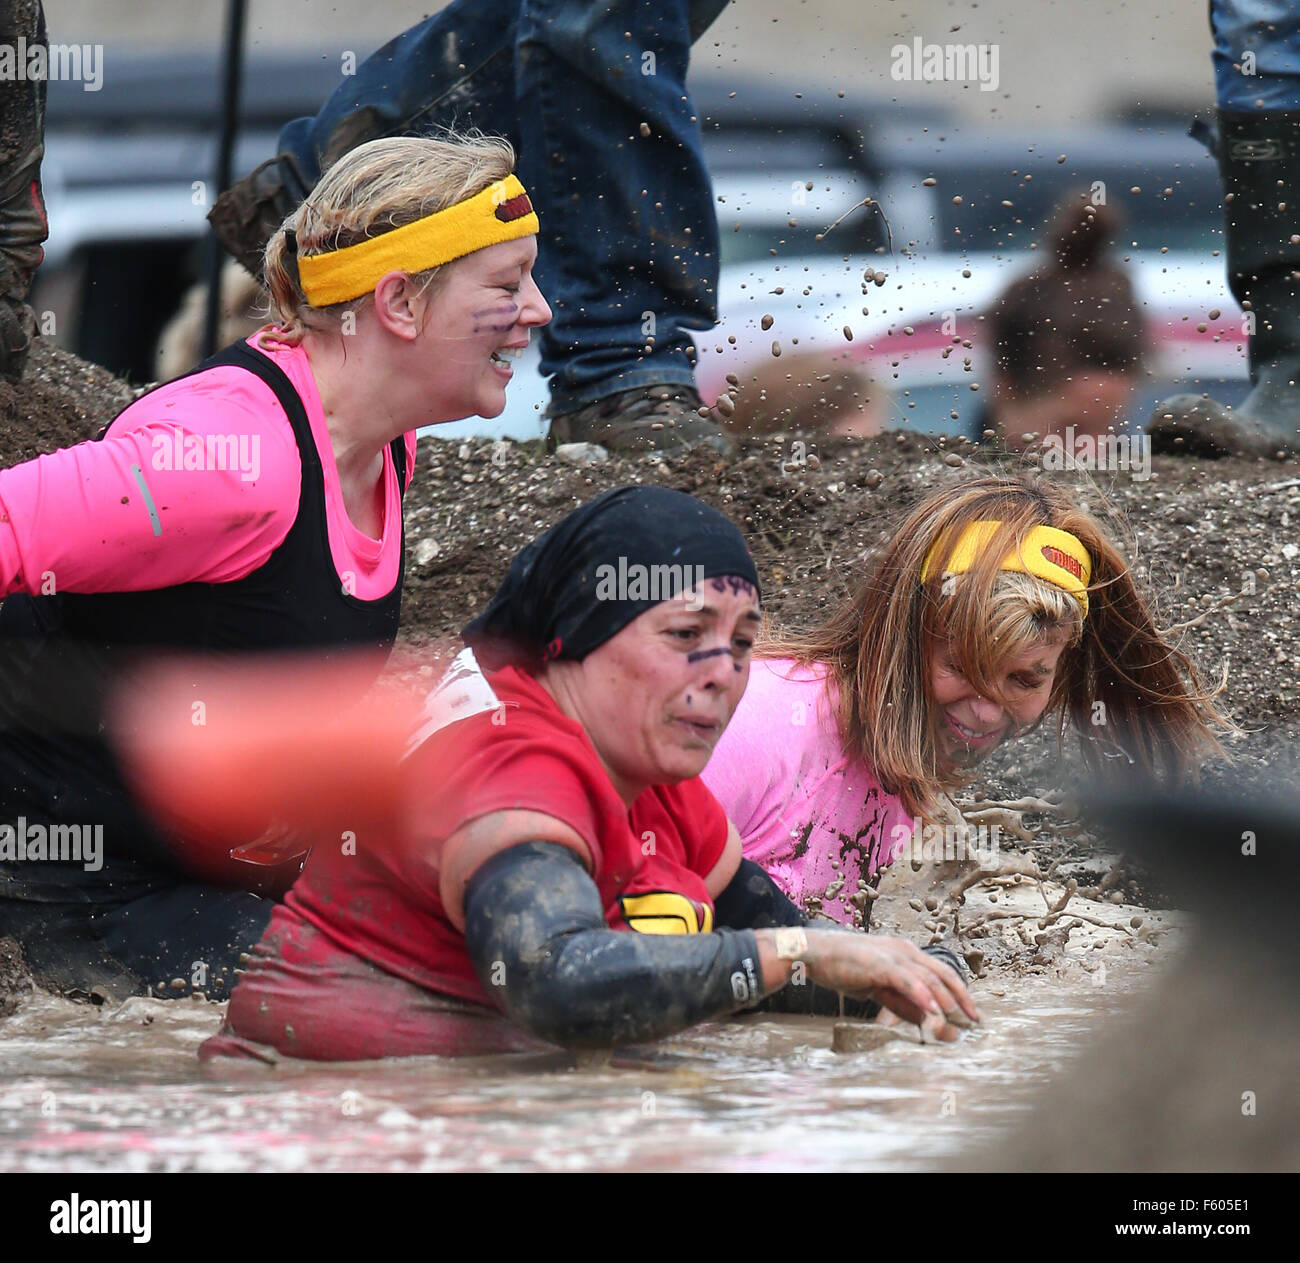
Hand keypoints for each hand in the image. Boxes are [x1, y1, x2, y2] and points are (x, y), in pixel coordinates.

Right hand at [804, 930, 980, 1040]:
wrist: (815, 953)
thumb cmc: (843, 968)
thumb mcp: (878, 988)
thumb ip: (902, 1002)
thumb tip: (926, 1021)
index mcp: (905, 953)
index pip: (940, 972)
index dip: (958, 993)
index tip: (970, 1013)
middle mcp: (904, 950)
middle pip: (943, 973)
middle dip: (961, 998)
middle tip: (975, 1020)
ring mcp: (893, 956)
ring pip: (929, 978)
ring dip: (947, 1001)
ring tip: (960, 1020)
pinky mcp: (880, 964)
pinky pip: (907, 980)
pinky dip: (922, 995)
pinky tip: (934, 1010)